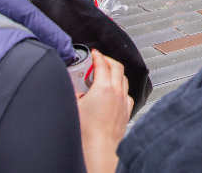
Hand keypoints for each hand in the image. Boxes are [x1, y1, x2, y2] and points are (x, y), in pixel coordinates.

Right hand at [77, 50, 132, 172]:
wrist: (98, 148)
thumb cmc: (86, 132)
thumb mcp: (73, 106)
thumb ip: (75, 94)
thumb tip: (76, 93)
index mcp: (103, 88)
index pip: (102, 64)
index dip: (97, 56)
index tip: (95, 53)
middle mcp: (117, 93)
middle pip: (117, 68)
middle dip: (108, 61)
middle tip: (101, 60)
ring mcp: (124, 102)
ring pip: (124, 80)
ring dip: (116, 73)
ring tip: (108, 75)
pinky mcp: (126, 113)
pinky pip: (128, 94)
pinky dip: (122, 89)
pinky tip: (117, 93)